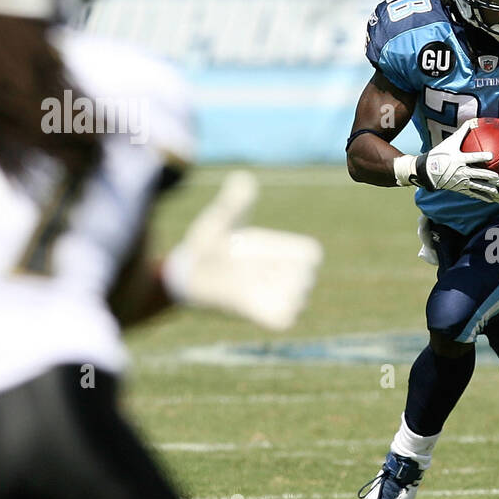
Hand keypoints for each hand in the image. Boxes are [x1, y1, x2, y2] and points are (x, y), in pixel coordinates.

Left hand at [162, 171, 322, 329]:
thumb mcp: (220, 221)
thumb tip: (243, 178)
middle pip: (307, 278)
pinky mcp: (262, 316)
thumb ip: (234, 203)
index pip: (312, 255)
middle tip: (245, 266)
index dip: (290, 251)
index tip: (256, 246)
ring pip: (299, 299)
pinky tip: (250, 301)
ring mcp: (274, 297)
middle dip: (279, 272)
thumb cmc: (206, 244)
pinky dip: (275, 312)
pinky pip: (285, 320)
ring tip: (245, 284)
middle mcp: (282, 276)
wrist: (186, 274)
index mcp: (282, 252)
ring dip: (275, 292)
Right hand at [398, 119, 498, 200]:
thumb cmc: (441, 153)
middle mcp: (460, 171)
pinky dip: (482, 196)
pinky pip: (473, 193)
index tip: (492, 156)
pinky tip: (491, 199)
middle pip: (476, 174)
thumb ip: (463, 131)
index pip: (472, 157)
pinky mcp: (460, 189)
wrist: (428, 170)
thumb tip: (475, 120)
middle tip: (498, 177)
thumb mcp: (451, 141)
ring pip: (476, 186)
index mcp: (459, 159)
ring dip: (486, 189)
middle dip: (488, 176)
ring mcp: (460, 181)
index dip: (481, 156)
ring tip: (496, 191)